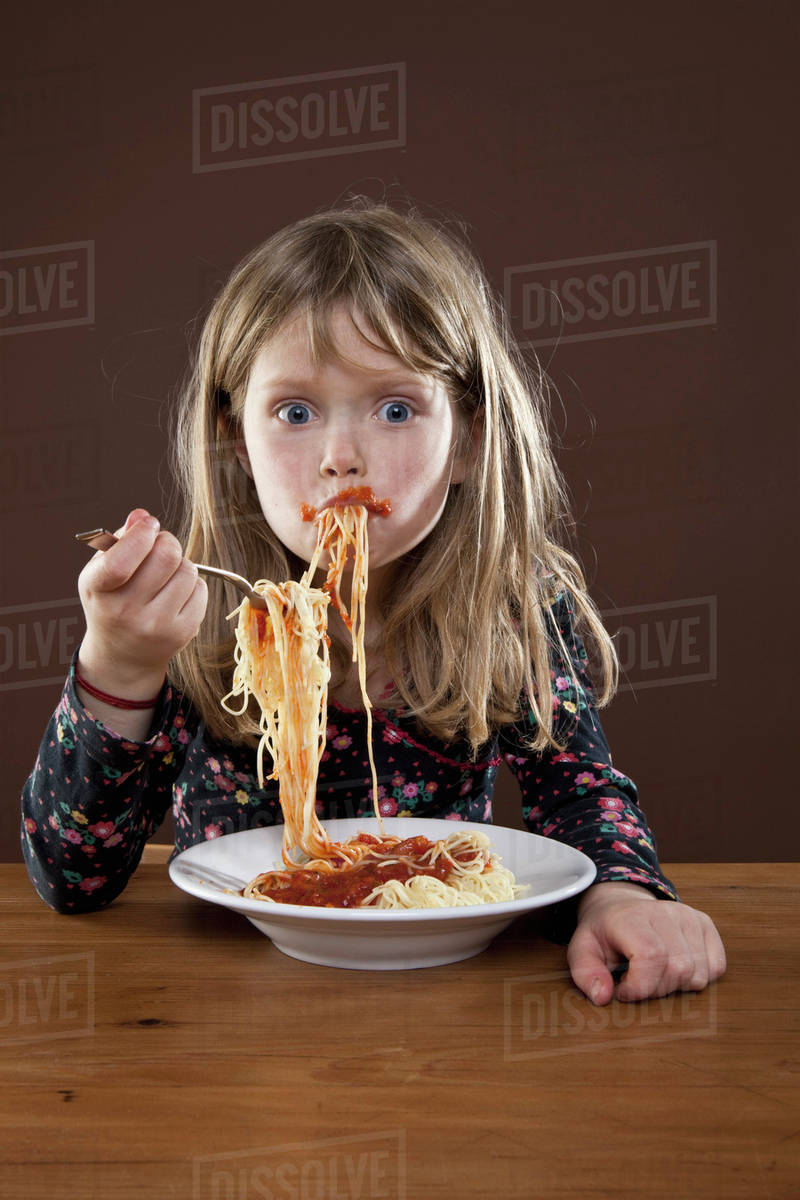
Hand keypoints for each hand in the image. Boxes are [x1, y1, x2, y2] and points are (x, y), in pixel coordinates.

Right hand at [78, 507, 206, 695]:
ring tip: (165, 576)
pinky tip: (175, 594)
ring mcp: (156, 625)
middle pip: (166, 555)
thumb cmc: (112, 602)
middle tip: (160, 547)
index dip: (141, 534)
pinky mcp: (182, 632)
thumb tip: (142, 516)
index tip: (150, 525)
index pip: (120, 560)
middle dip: (167, 542)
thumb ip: (120, 540)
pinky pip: (201, 589)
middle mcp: (125, 611)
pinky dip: (191, 584)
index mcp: (98, 589)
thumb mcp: (102, 571)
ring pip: (187, 570)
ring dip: (180, 564)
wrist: (123, 654)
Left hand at [566, 881, 726, 1005]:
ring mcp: (689, 916)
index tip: (624, 991)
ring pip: (698, 974)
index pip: (652, 957)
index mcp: (631, 918)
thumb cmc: (604, 932)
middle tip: (638, 983)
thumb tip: (603, 996)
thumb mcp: (582, 949)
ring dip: (677, 986)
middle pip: (677, 970)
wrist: (621, 905)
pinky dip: (698, 978)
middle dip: (656, 990)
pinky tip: (676, 969)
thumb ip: (585, 973)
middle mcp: (665, 912)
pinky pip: (716, 967)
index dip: (640, 986)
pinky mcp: (705, 923)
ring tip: (656, 975)